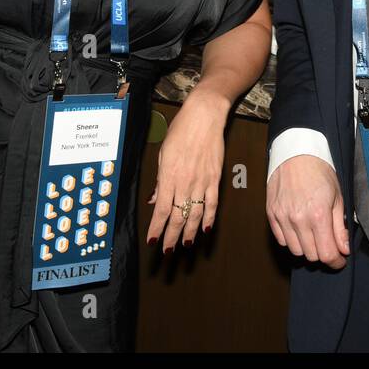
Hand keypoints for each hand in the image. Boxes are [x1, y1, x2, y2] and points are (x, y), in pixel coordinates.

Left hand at [146, 89, 227, 251]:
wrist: (205, 116)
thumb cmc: (181, 131)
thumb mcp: (163, 153)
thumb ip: (160, 179)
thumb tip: (155, 200)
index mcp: (169, 176)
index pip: (162, 209)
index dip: (157, 228)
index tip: (153, 241)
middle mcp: (185, 182)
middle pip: (178, 216)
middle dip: (172, 236)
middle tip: (167, 251)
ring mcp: (202, 181)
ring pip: (195, 214)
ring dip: (189, 232)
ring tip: (185, 246)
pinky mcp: (215, 178)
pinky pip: (212, 203)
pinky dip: (209, 218)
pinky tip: (205, 230)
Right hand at [266, 154, 349, 268]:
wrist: (296, 154)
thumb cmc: (318, 171)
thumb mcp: (337, 197)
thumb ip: (339, 226)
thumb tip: (343, 248)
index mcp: (318, 214)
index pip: (326, 254)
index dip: (335, 261)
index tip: (338, 260)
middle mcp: (299, 218)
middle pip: (311, 255)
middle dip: (322, 253)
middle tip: (328, 244)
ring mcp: (283, 217)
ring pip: (295, 250)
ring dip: (306, 248)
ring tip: (313, 235)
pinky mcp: (272, 214)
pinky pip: (281, 240)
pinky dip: (291, 239)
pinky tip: (299, 229)